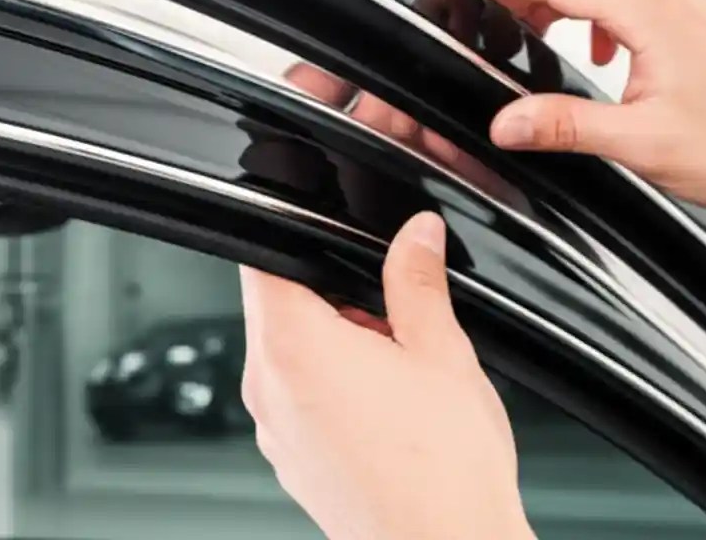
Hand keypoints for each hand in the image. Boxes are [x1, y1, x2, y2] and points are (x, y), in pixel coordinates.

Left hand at [240, 212, 534, 539]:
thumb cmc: (442, 470)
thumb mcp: (441, 353)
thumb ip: (418, 280)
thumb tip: (416, 234)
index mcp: (295, 346)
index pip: (263, 261)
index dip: (294, 236)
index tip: (326, 235)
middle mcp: (268, 387)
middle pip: (276, 309)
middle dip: (331, 299)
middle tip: (388, 316)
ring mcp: (274, 430)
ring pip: (288, 356)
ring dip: (332, 346)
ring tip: (395, 371)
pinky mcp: (290, 461)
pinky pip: (296, 401)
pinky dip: (330, 390)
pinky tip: (385, 410)